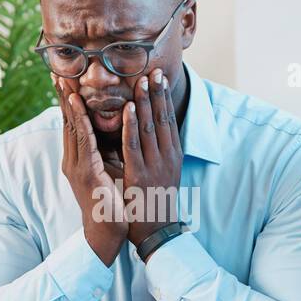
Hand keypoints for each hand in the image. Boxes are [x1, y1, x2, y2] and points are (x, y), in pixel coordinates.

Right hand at [57, 75, 127, 265]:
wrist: (108, 233)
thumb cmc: (111, 205)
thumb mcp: (107, 173)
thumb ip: (104, 154)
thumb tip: (110, 135)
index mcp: (78, 160)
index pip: (73, 125)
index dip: (69, 102)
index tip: (66, 81)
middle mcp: (73, 161)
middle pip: (67, 122)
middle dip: (63, 96)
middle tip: (58, 71)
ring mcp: (76, 166)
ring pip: (71, 127)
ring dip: (69, 102)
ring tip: (65, 80)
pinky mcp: (85, 172)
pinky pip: (83, 140)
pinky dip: (80, 119)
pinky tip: (79, 104)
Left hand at [121, 68, 182, 246]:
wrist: (156, 231)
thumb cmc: (155, 202)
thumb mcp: (163, 173)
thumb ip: (160, 153)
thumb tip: (155, 134)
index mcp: (173, 155)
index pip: (169, 120)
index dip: (164, 98)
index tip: (160, 78)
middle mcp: (167, 157)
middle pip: (162, 118)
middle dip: (157, 93)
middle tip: (153, 70)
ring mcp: (153, 165)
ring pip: (148, 127)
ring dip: (144, 101)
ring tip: (141, 80)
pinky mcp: (138, 174)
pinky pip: (133, 145)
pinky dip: (130, 125)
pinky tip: (127, 107)